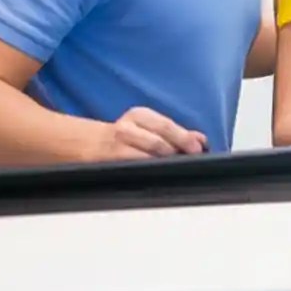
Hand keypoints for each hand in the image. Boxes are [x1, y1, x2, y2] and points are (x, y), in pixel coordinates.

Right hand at [88, 107, 207, 161]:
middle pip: (159, 141)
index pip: (167, 126)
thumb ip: (176, 133)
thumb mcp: (149, 128)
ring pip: (148, 156)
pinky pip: (136, 167)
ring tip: (177, 168)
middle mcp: (127, 127)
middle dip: (178, 152)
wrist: (88, 144)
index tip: (199, 149)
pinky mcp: (111, 161)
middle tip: (190, 161)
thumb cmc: (126, 137)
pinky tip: (159, 175)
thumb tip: (201, 140)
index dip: (185, 138)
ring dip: (166, 163)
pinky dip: (150, 171)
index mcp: (140, 115)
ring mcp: (117, 145)